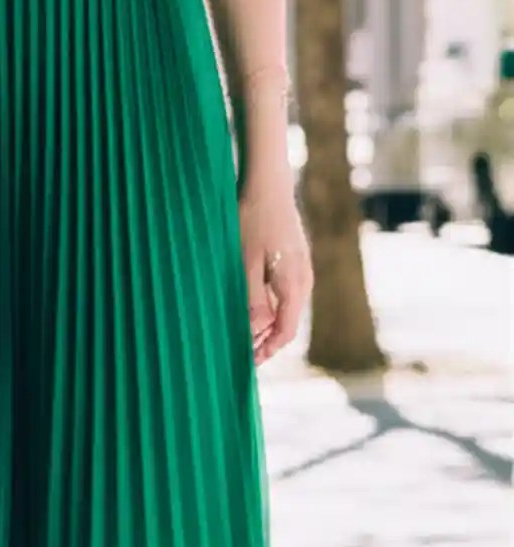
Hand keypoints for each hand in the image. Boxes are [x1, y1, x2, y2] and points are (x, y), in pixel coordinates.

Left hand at [238, 183, 312, 363]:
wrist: (268, 184)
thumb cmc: (252, 221)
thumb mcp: (246, 263)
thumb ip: (252, 299)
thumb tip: (256, 333)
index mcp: (295, 285)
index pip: (285, 331)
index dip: (266, 350)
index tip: (248, 362)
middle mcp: (304, 280)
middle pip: (288, 322)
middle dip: (266, 341)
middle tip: (243, 354)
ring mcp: (302, 268)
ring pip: (287, 308)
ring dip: (267, 324)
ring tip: (244, 335)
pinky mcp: (295, 259)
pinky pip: (285, 292)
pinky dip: (270, 305)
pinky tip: (252, 306)